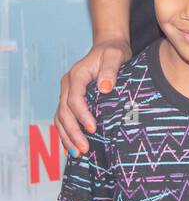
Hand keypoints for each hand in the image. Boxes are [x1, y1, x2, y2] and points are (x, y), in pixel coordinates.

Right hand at [55, 38, 131, 156]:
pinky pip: (63, 119)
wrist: (108, 46)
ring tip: (77, 154)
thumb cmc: (113, 51)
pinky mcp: (70, 100)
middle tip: (84, 149)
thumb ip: (110, 70)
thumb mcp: (115, 55)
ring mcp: (66, 93)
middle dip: (73, 132)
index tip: (93, 128)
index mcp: (77, 75)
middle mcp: (67, 85)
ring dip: (67, 137)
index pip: (74, 99)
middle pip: (64, 112)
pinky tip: (70, 149)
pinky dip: (65, 134)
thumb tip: (104, 88)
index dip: (82, 115)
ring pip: (60, 118)